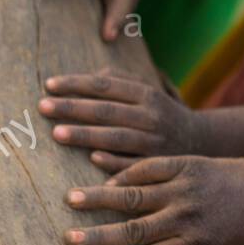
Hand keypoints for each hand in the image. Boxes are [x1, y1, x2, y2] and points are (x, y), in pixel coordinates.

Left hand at [38, 72, 207, 171]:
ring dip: (86, 135)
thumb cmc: (162, 114)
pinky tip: (93, 159)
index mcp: (146, 94)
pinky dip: (114, 162)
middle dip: (72, 108)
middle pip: (106, 110)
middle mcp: (151, 116)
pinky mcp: (158, 167)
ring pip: (116, 137)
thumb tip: (87, 77)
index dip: (76, 84)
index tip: (48, 86)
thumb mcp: (147, 91)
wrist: (202, 143)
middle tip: (42, 107)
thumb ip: (119, 80)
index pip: (105, 85)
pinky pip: (132, 165)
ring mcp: (155, 143)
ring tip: (57, 133)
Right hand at [63, 152, 243, 244]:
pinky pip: (150, 167)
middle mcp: (188, 218)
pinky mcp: (186, 164)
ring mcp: (186, 188)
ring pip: (136, 195)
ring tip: (71, 200)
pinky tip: (101, 172)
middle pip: (136, 230)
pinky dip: (125, 170)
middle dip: (99, 235)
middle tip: (68, 238)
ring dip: (100, 198)